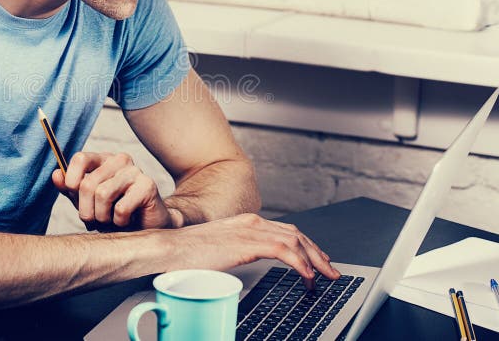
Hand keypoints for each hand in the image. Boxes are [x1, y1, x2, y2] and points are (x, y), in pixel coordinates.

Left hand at [51, 152, 172, 230]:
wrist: (146, 227)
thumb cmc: (114, 213)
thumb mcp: (87, 201)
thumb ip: (71, 188)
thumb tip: (56, 174)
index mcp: (103, 160)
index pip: (80, 159)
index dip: (71, 181)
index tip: (75, 198)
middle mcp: (120, 160)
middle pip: (88, 183)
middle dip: (86, 211)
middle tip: (94, 221)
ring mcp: (135, 171)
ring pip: (102, 195)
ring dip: (102, 218)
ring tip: (109, 222)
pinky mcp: (148, 186)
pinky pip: (121, 208)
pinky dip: (119, 222)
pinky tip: (126, 221)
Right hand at [172, 213, 339, 288]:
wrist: (168, 248)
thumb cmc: (184, 253)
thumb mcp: (217, 250)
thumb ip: (233, 252)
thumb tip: (241, 264)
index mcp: (244, 222)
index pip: (284, 230)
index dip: (305, 245)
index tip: (316, 259)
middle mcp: (250, 221)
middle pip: (295, 234)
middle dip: (316, 252)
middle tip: (330, 270)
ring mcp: (250, 230)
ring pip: (295, 242)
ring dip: (314, 260)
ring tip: (325, 277)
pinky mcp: (247, 243)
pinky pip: (284, 252)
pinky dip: (300, 264)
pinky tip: (307, 277)